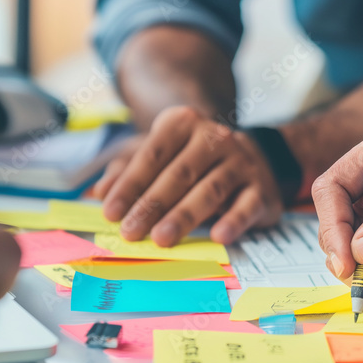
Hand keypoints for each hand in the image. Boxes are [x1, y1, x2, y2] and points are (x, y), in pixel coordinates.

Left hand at [94, 106, 282, 244]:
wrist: (253, 158)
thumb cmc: (195, 162)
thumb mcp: (161, 158)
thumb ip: (128, 172)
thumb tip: (100, 193)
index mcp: (183, 124)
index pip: (152, 155)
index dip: (130, 185)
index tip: (110, 212)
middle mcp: (215, 138)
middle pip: (179, 174)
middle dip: (152, 205)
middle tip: (131, 231)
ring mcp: (241, 162)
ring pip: (210, 190)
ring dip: (184, 215)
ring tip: (162, 238)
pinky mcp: (261, 188)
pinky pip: (247, 206)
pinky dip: (234, 221)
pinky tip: (219, 236)